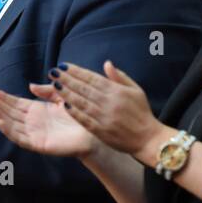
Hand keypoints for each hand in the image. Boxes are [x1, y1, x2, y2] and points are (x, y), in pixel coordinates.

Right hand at [0, 83, 99, 157]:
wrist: (93, 133)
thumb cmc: (79, 116)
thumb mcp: (61, 97)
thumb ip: (46, 91)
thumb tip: (31, 86)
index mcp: (36, 111)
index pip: (14, 103)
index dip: (2, 97)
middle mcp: (32, 122)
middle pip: (9, 112)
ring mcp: (33, 133)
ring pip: (11, 124)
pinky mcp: (38, 144)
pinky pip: (20, 137)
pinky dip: (9, 130)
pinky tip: (0, 121)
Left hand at [50, 61, 165, 160]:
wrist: (147, 138)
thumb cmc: (142, 112)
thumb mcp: (136, 90)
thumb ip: (119, 77)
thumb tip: (106, 63)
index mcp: (117, 91)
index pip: (92, 78)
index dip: (76, 71)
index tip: (63, 65)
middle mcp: (109, 102)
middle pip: (84, 88)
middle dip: (67, 79)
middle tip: (53, 72)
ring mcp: (104, 117)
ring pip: (81, 102)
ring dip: (66, 93)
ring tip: (54, 85)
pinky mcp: (101, 131)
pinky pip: (84, 119)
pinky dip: (74, 112)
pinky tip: (64, 104)